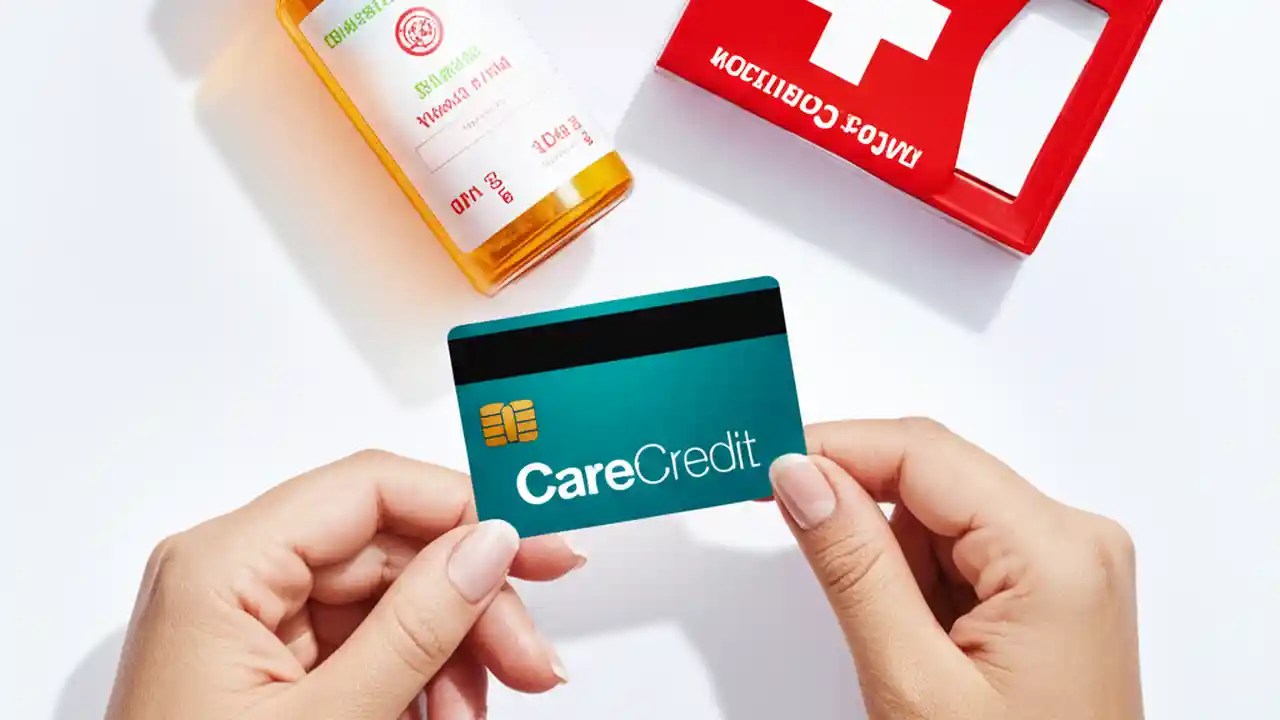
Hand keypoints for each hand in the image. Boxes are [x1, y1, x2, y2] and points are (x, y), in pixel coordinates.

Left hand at [107, 450, 582, 719]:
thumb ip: (415, 628)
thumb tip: (487, 546)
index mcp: (221, 568)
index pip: (370, 490)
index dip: (466, 510)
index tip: (536, 548)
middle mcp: (231, 579)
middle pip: (390, 550)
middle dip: (470, 607)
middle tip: (532, 660)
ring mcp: (248, 622)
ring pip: (389, 600)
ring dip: (450, 654)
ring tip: (471, 716)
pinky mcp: (266, 664)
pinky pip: (365, 644)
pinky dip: (415, 679)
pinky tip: (440, 716)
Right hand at [769, 419, 1141, 719]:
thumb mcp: (913, 682)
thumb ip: (853, 566)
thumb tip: (801, 477)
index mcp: (1057, 555)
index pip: (923, 453)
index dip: (835, 447)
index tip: (765, 461)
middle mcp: (1075, 546)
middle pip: (933, 479)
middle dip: (859, 510)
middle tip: (791, 538)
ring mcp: (1068, 570)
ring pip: (940, 516)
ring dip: (890, 560)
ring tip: (895, 642)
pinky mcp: (1051, 594)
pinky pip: (960, 553)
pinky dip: (916, 585)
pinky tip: (919, 640)